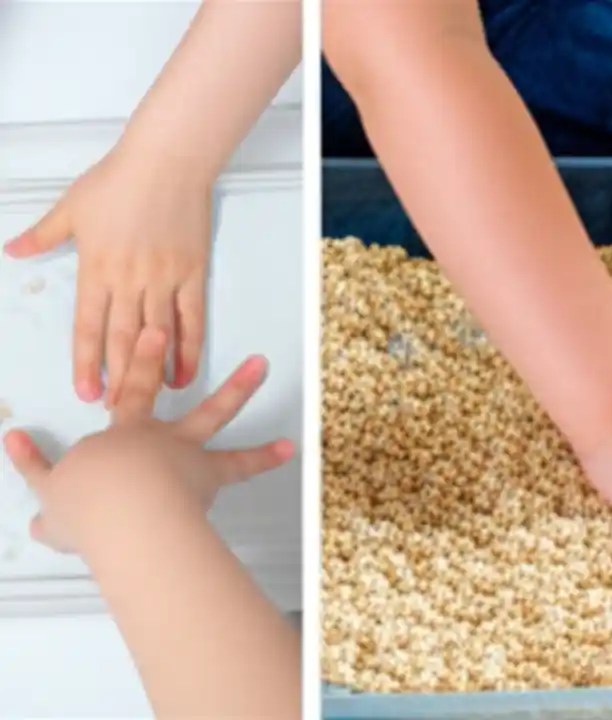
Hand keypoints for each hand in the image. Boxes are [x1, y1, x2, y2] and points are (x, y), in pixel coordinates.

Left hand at [3, 149, 213, 404]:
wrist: (167, 162)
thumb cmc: (119, 180)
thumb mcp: (70, 207)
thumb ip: (43, 235)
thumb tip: (13, 251)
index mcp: (97, 268)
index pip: (89, 326)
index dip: (87, 362)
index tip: (85, 390)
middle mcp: (130, 280)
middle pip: (123, 339)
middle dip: (118, 377)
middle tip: (116, 408)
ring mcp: (164, 279)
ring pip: (156, 335)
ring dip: (152, 370)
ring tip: (150, 399)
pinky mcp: (193, 274)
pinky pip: (191, 319)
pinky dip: (189, 348)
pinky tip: (185, 370)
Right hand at [3, 328, 291, 554]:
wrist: (120, 514)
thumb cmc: (87, 504)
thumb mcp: (51, 495)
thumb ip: (39, 476)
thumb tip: (23, 475)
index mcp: (117, 438)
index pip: (122, 397)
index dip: (132, 367)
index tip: (147, 335)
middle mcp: (153, 436)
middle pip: (153, 389)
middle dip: (154, 359)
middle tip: (165, 332)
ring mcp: (185, 451)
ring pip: (214, 412)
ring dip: (239, 386)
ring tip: (261, 365)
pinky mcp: (208, 475)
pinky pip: (243, 464)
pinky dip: (266, 456)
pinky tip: (289, 448)